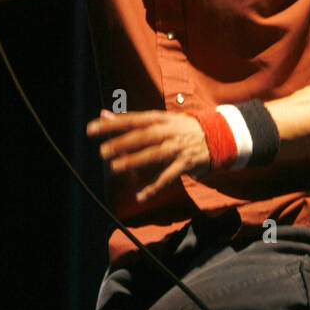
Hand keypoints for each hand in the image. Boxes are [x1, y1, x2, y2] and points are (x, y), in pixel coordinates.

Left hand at [86, 109, 210, 202]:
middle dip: (121, 143)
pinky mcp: (185, 164)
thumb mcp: (158, 119)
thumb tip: (103, 114)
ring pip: (153, 155)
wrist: (218, 134)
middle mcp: (167, 131)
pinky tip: (139, 195)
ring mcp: (177, 148)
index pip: (131, 120)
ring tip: (115, 167)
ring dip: (134, 161)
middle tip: (102, 151)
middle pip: (141, 136)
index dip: (111, 124)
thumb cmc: (181, 127)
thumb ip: (130, 119)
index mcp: (158, 119)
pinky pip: (167, 177)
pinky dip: (153, 187)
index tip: (91, 129)